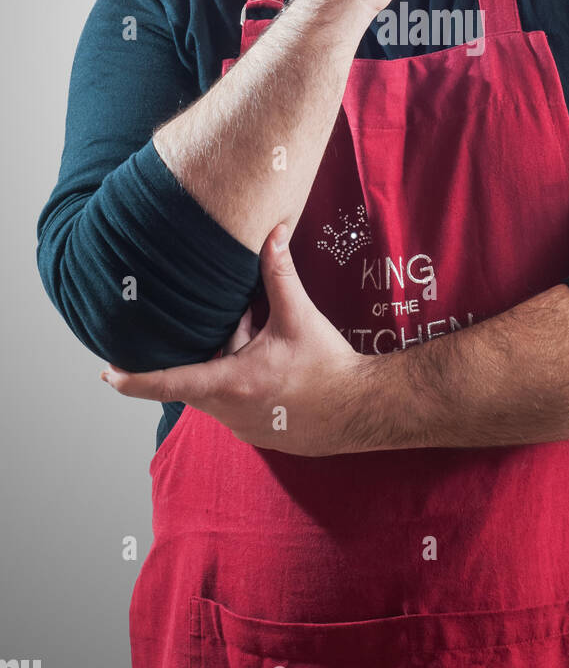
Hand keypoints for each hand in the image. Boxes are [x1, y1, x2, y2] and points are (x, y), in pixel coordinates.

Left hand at [100, 226, 368, 456]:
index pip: (170, 382)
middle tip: (245, 327)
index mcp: (232, 383)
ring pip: (219, 390)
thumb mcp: (299, 317)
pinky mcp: (259, 436)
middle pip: (200, 376)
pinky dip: (245, 384)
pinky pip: (236, 405)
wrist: (362, 409)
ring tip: (266, 345)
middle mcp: (231, 412)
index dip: (134, 380)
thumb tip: (273, 232)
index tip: (107, 374)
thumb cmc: (328, 367)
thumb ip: (279, 274)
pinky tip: (276, 368)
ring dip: (231, 366)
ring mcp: (244, 429)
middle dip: (215, 348)